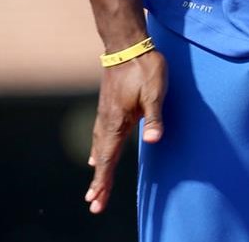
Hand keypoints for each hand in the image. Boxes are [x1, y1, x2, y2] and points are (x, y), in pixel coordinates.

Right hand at [85, 50, 166, 212]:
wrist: (127, 44)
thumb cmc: (144, 67)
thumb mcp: (155, 92)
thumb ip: (155, 117)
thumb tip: (154, 140)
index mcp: (117, 122)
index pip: (108, 159)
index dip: (103, 181)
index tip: (96, 201)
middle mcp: (107, 121)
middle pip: (101, 158)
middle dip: (99, 182)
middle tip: (93, 204)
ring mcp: (105, 113)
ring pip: (98, 147)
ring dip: (97, 168)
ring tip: (95, 186)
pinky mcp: (108, 106)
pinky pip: (99, 135)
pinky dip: (97, 150)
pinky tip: (94, 153)